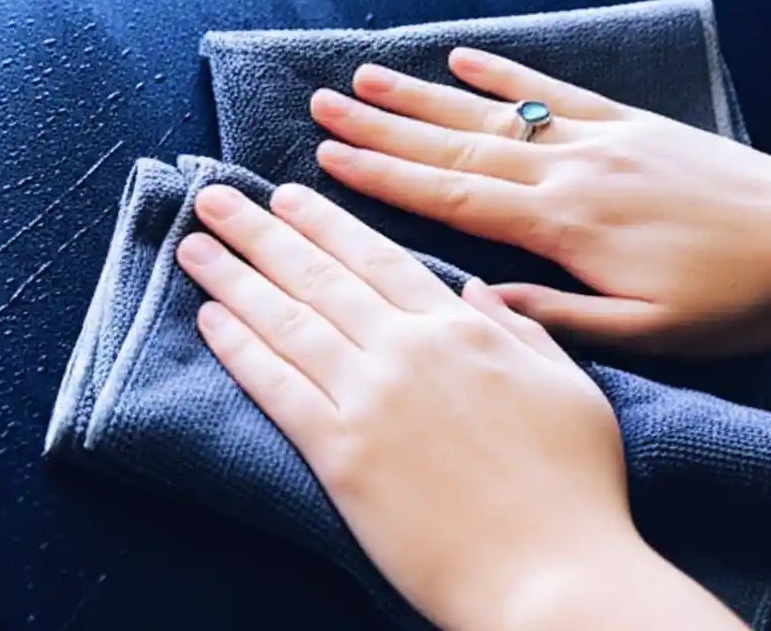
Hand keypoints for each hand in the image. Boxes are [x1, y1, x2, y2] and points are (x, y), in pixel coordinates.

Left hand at [175, 183, 742, 629]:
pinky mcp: (340, 456)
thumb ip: (521, 329)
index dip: (325, 223)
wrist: (553, 576)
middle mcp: (407, 350)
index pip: (377, 258)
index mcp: (463, 329)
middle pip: (319, 276)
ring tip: (194, 245)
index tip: (287, 195)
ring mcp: (369, 400)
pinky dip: (238, 348)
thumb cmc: (576, 489)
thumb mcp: (568, 388)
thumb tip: (475, 288)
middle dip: (262, 230)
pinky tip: (208, 318)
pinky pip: (277, 387)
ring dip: (234, 277)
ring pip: (288, 320)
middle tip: (215, 197)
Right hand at [308, 48, 770, 355]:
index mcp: (564, 225)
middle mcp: (569, 171)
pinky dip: (505, 77)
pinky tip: (463, 61)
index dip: (385, 179)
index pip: (453, 198)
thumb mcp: (648, 332)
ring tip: (368, 78)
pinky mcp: (628, 124)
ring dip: (425, 98)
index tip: (329, 160)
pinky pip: (553, 94)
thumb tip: (478, 304)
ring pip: (493, 116)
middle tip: (324, 107)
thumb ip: (558, 316)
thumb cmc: (732, 298)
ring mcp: (597, 140)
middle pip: (456, 147)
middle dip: (384, 129)